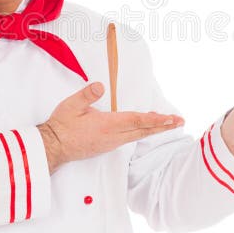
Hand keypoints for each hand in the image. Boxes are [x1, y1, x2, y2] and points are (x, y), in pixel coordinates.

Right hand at [37, 82, 183, 172]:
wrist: (53, 147)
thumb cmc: (61, 125)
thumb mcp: (71, 105)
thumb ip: (87, 95)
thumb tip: (100, 85)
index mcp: (106, 125)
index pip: (136, 120)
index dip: (154, 119)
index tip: (169, 118)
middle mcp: (113, 136)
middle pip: (142, 130)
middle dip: (162, 125)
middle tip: (180, 121)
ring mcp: (110, 143)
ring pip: (137, 135)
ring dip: (154, 129)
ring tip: (168, 123)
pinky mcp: (106, 145)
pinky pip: (130, 138)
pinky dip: (142, 132)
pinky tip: (146, 129)